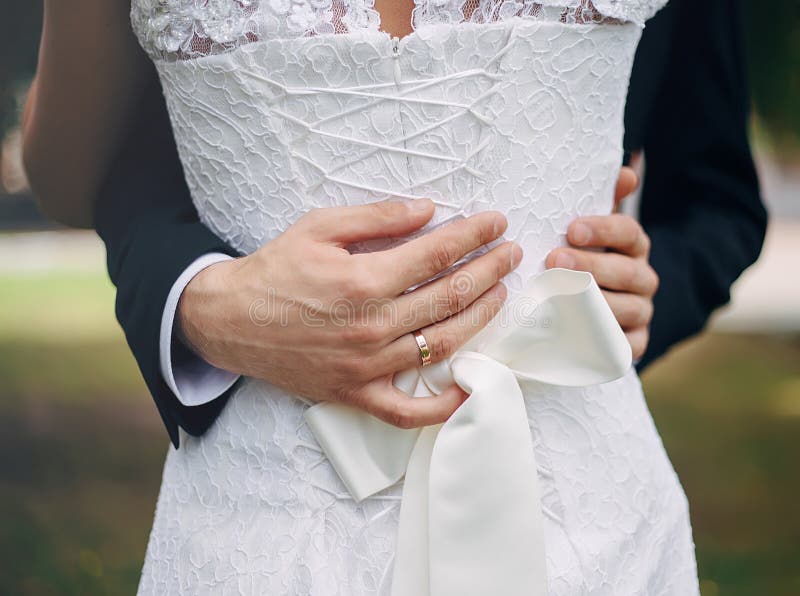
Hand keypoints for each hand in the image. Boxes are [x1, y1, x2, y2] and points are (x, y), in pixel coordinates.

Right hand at [178, 199, 521, 427]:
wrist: (230, 320)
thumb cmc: (275, 269)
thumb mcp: (319, 226)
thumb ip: (377, 217)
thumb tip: (429, 209)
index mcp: (363, 280)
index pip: (437, 254)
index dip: (474, 235)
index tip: (496, 222)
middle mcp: (372, 325)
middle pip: (451, 296)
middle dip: (490, 270)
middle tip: (510, 252)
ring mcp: (367, 365)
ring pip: (443, 343)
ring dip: (481, 317)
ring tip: (501, 293)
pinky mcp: (356, 392)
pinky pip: (408, 410)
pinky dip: (443, 404)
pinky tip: (470, 385)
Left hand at [545, 168, 657, 359]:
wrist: (583, 317)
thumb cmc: (579, 264)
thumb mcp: (587, 233)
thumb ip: (600, 201)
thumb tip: (626, 173)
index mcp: (632, 247)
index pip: (628, 232)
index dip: (603, 229)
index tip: (572, 229)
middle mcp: (642, 279)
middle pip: (626, 271)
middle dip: (591, 265)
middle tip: (555, 259)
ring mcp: (639, 313)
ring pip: (627, 308)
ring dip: (595, 302)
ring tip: (560, 296)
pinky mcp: (631, 345)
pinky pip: (626, 347)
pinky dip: (607, 342)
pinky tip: (582, 334)